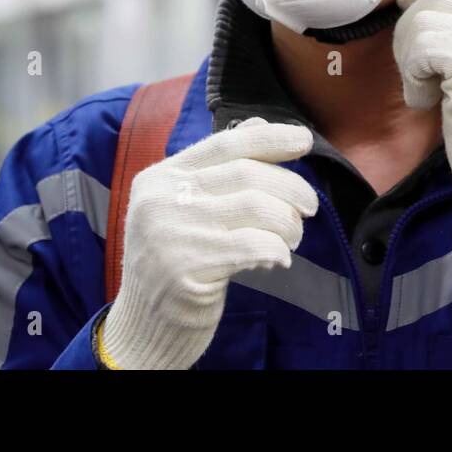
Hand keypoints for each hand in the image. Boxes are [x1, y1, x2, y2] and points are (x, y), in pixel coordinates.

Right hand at [100, 118, 317, 368]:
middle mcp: (161, 199)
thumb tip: (257, 124)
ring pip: (257, 207)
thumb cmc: (175, 262)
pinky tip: (277, 260)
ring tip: (292, 237)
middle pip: (248, 174)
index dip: (270, 138)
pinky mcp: (185, 269)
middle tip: (308, 208)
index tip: (304, 140)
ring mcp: (171, 233)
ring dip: (288, 222)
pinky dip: (277, 250)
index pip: (225, 143)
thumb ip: (218, 167)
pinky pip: (254, 246)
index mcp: (160, 177)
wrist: (142, 328)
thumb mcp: (185, 208)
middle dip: (291, 188)